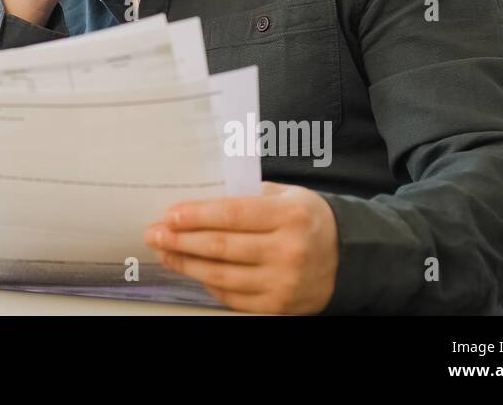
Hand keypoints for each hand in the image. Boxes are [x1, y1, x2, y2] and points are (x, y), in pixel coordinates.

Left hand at [143, 181, 338, 313]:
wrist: (348, 258)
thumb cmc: (307, 219)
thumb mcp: (286, 195)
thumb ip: (246, 196)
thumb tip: (198, 202)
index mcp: (289, 216)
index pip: (232, 215)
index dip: (196, 215)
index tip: (169, 214)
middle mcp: (288, 251)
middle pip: (221, 247)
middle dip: (180, 240)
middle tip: (154, 233)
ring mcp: (283, 283)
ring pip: (221, 276)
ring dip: (186, 264)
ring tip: (164, 252)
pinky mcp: (278, 306)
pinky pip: (232, 297)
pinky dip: (208, 284)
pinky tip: (192, 270)